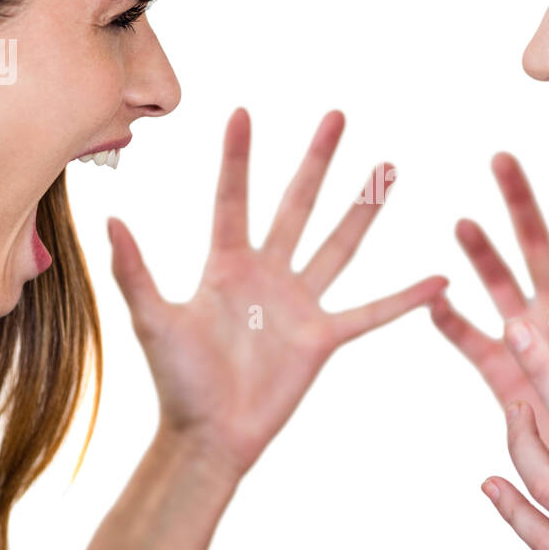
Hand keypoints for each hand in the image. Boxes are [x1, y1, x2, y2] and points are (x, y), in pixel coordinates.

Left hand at [107, 108, 446, 480]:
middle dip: (317, 161)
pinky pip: (370, 312)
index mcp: (225, 266)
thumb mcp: (153, 322)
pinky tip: (437, 280)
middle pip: (297, 204)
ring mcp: (298, 303)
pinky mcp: (322, 337)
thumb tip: (111, 221)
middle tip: (337, 116)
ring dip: (363, 208)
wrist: (210, 438)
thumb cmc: (177, 381)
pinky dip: (405, 298)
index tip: (243, 111)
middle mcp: (266, 274)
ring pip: (338, 244)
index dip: (238, 157)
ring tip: (387, 168)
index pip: (233, 199)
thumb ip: (135, 272)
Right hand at [429, 148, 548, 487]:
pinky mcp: (500, 373)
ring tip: (465, 222)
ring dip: (482, 251)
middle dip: (521, 200)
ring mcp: (529, 336)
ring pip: (498, 281)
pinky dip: (448, 321)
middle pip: (538, 243)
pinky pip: (467, 340)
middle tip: (502, 159)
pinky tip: (433, 299)